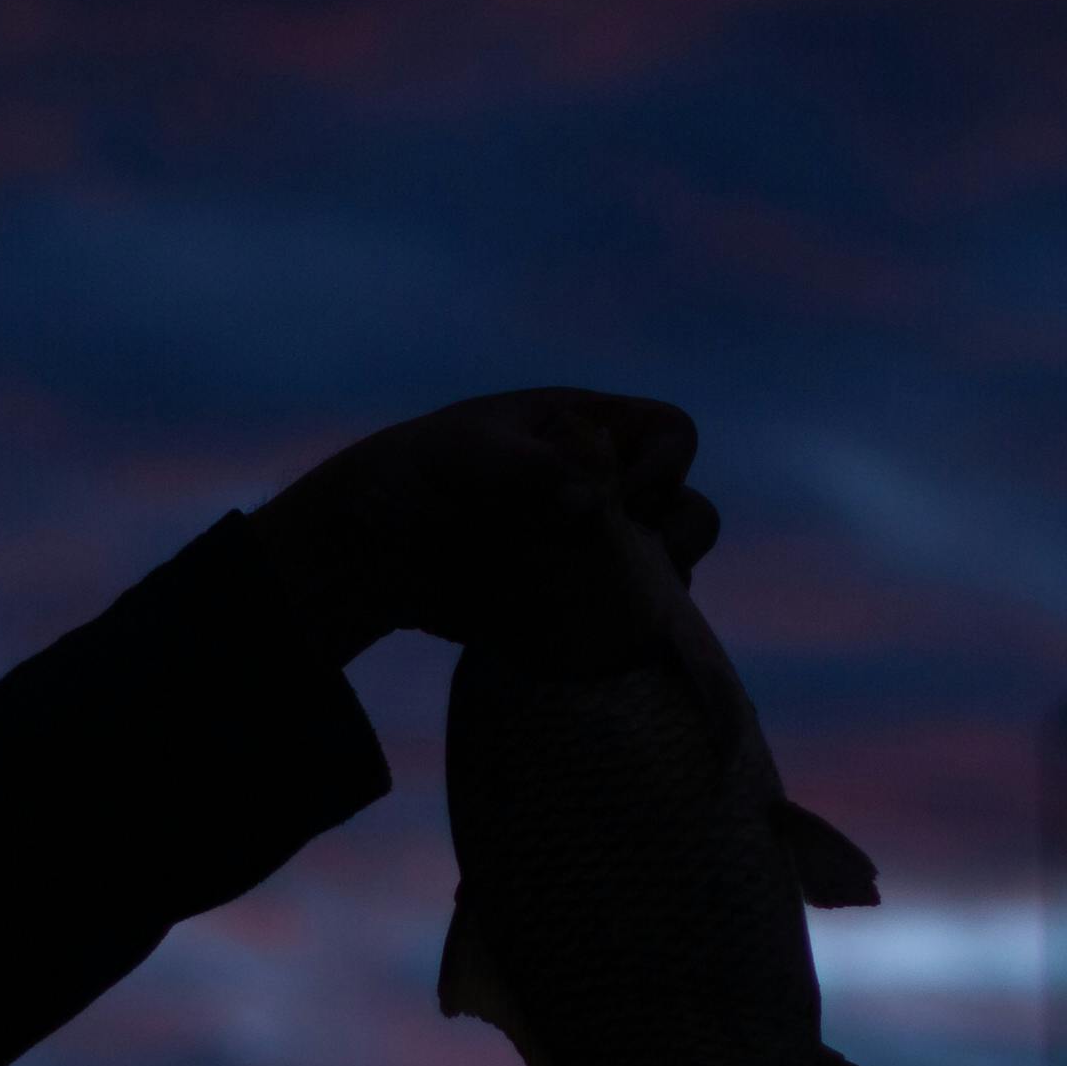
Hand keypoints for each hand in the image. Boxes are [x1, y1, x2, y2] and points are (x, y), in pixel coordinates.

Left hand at [252, 388, 715, 668]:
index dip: (663, 466)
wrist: (376, 548)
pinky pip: (625, 625)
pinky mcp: (580, 606)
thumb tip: (589, 504)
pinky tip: (579, 634)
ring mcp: (600, 552)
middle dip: (678, 537)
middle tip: (641, 561)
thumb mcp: (469, 454)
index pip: (673, 435)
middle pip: (690, 513)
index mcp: (596, 431)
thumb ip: (533, 469)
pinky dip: (617, 632)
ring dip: (654, 592)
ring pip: (667, 575)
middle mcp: (612, 491)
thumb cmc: (422, 474)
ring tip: (606, 601)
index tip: (617, 497)